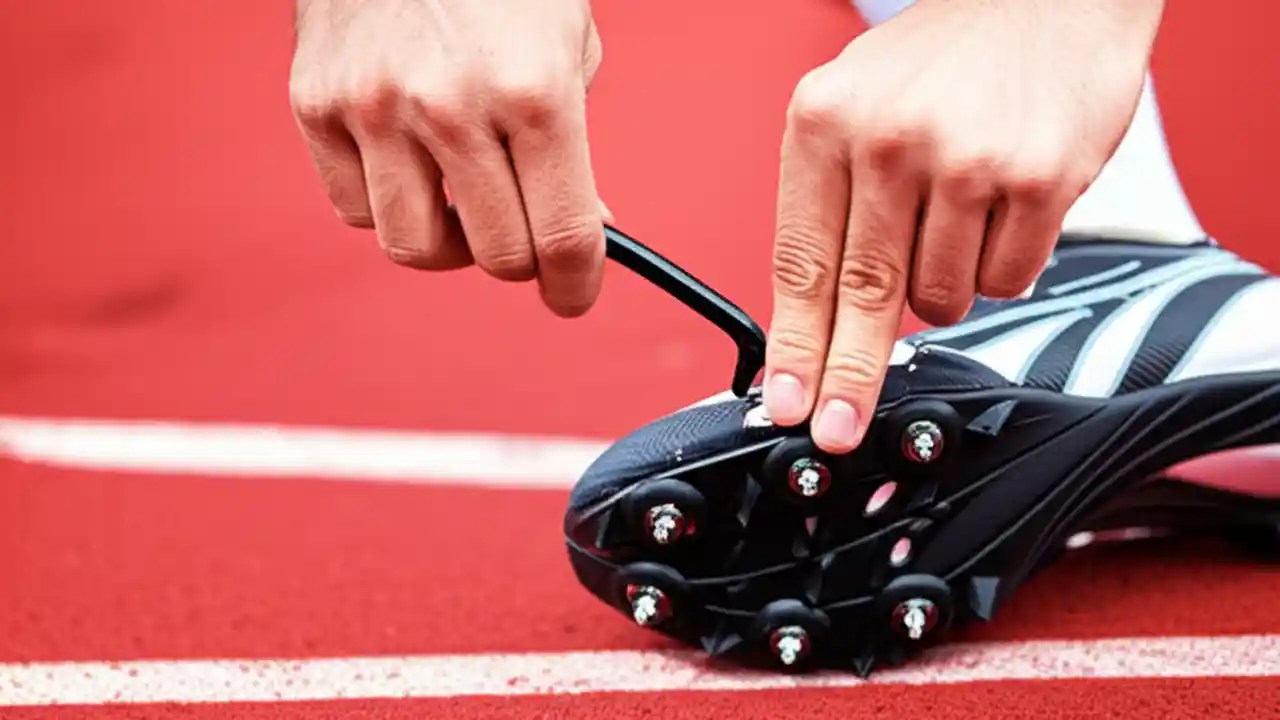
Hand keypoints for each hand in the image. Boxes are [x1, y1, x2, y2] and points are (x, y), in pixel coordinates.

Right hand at [289, 0, 607, 316]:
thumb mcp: (566, 46)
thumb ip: (572, 144)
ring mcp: (373, 108)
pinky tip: (407, 160)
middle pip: (494, 257)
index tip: (572, 294)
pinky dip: (388, 202)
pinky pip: (355, 208)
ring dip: (448, 239)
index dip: (575, 284)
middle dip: (520, 256)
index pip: (562, 236)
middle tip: (521, 226)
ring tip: (460, 196)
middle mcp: (450, 106)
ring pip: (413, 247)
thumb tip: (583, 227)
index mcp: (535, 92)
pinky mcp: (315, 103)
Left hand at [763, 0, 1164, 452]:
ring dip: (945, 285)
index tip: (785, 403)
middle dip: (849, 377)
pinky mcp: (1040, 178)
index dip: (795, 346)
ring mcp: (968, 160)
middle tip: (837, 431)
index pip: (801, 262)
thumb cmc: (944, 60)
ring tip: (955, 216)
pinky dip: (1001, 264)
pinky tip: (1002, 208)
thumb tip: (814, 320)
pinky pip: (1008, 279)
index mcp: (824, 123)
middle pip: (863, 296)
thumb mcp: (853, 108)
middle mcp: (890, 140)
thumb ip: (829, 205)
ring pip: (942, 298)